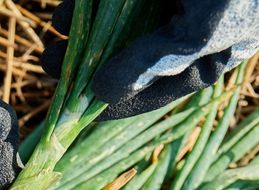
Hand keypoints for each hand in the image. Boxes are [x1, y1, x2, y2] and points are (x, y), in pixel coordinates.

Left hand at [41, 0, 258, 118]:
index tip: (74, 109)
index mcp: (207, 55)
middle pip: (129, 54)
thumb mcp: (202, 32)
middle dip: (90, 60)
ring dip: (87, 28)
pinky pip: (120, 2)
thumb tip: (101, 94)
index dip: (114, 102)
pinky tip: (72, 10)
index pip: (154, 89)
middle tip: (51, 63)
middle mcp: (186, 27)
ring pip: (120, 21)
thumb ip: (155, 61)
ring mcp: (172, 1)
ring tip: (58, 29)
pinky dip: (95, 4)